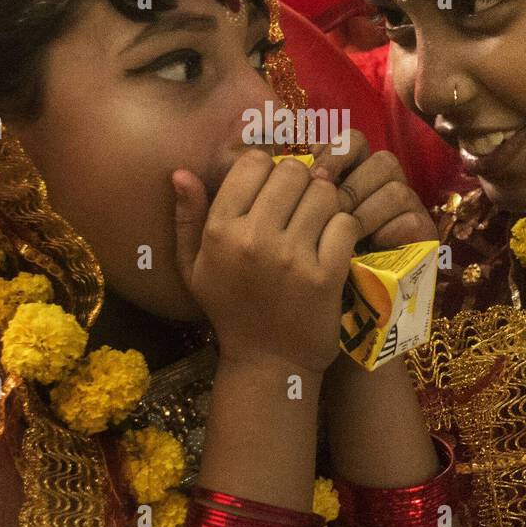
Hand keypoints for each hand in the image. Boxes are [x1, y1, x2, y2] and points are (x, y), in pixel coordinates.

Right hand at [173, 149, 359, 374]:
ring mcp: (291, 258)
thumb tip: (180, 173)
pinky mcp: (325, 275)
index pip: (253, 163)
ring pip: (323, 193)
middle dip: (300, 183)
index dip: (267, 169)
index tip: (272, 190)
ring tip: (316, 223)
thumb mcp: (194, 268)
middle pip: (292, 172)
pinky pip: (345, 224)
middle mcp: (252, 239)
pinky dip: (344, 229)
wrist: (268, 363)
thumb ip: (187, 218)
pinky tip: (333, 244)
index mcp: (219, 232)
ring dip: (325, 203)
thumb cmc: (230, 310)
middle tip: (299, 205)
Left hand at [310, 130, 437, 249]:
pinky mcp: (424, 232)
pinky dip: (388, 233)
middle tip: (331, 211)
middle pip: (383, 161)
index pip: (355, 141)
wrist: (347, 291)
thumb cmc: (324, 251)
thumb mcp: (311, 216)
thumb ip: (307, 190)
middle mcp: (388, 182)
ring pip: (397, 191)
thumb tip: (301, 165)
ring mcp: (409, 206)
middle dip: (352, 187)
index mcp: (359, 170)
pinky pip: (412, 221)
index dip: (336, 153)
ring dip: (367, 213)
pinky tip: (370, 246)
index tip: (314, 176)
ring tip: (349, 234)